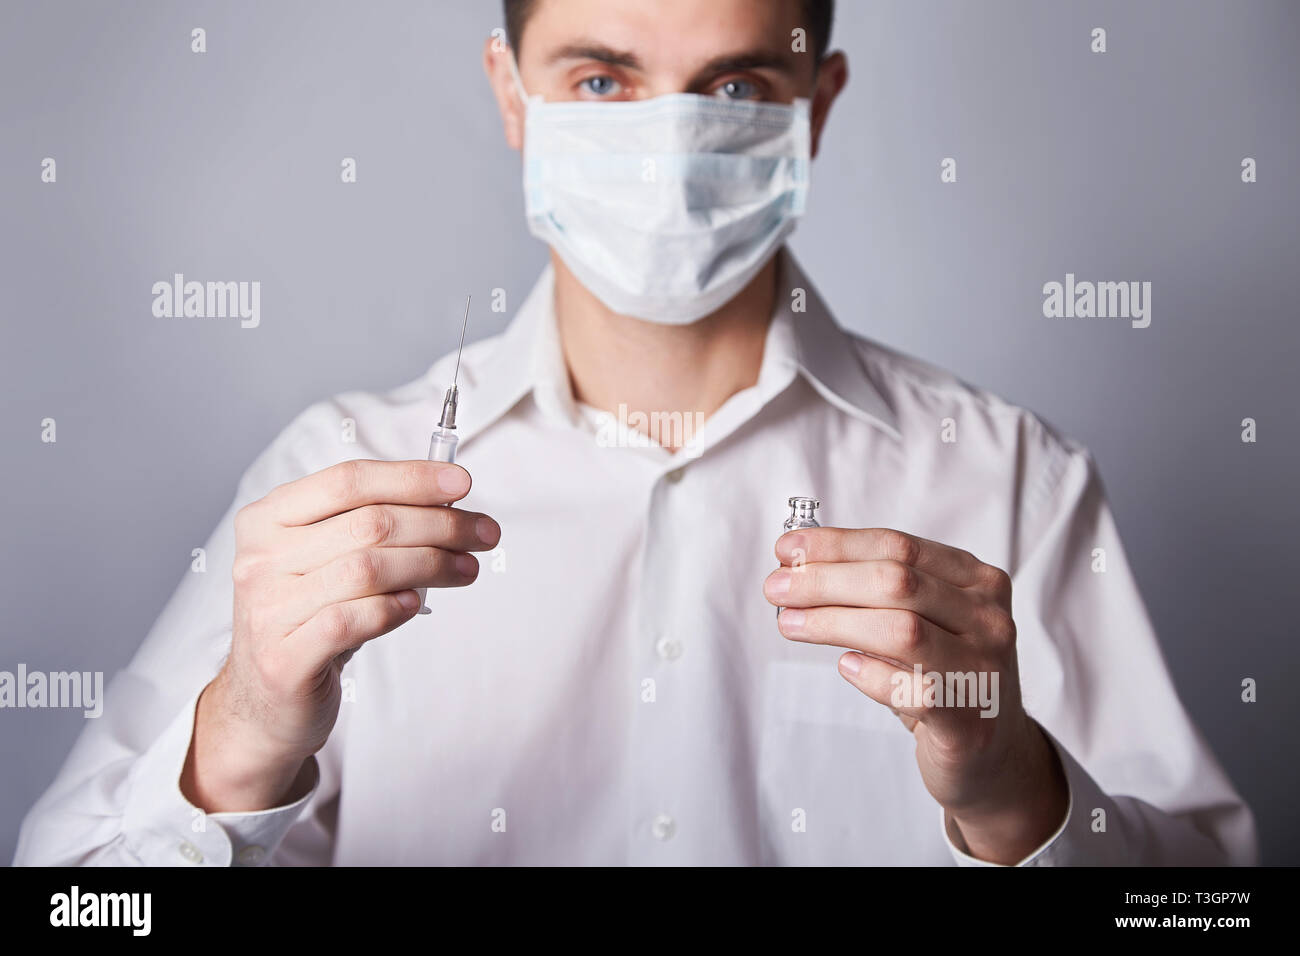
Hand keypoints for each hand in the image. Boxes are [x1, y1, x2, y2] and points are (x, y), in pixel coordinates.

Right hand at [182, 459, 500, 812]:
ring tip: (467, 569)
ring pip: (368, 568)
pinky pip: (352, 620)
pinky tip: (415, 604)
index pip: (348, 481)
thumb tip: (447, 503)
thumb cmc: (311, 619)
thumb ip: (373, 526)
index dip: (411, 478)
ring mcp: (268, 609)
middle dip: (440, 525)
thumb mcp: (329, 560)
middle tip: (484, 534)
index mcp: (269, 518)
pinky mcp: (284, 659)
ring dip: (432, 565)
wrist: (268, 699)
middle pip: (370, 524)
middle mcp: (261, 558)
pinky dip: (393, 608)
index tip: (462, 483)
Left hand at [764, 527, 1066, 863]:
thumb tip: (800, 566)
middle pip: (896, 581)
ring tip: (790, 623)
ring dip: (833, 622)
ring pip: (901, 630)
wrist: (991, 754)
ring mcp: (984, 669)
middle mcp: (987, 619)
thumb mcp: (924, 621)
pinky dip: (868, 674)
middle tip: (776, 587)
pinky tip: (846, 666)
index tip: (788, 549)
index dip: (838, 544)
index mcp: (977, 582)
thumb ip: (878, 592)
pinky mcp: (967, 720)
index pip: (899, 546)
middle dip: (825, 581)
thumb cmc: (943, 678)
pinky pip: (907, 689)